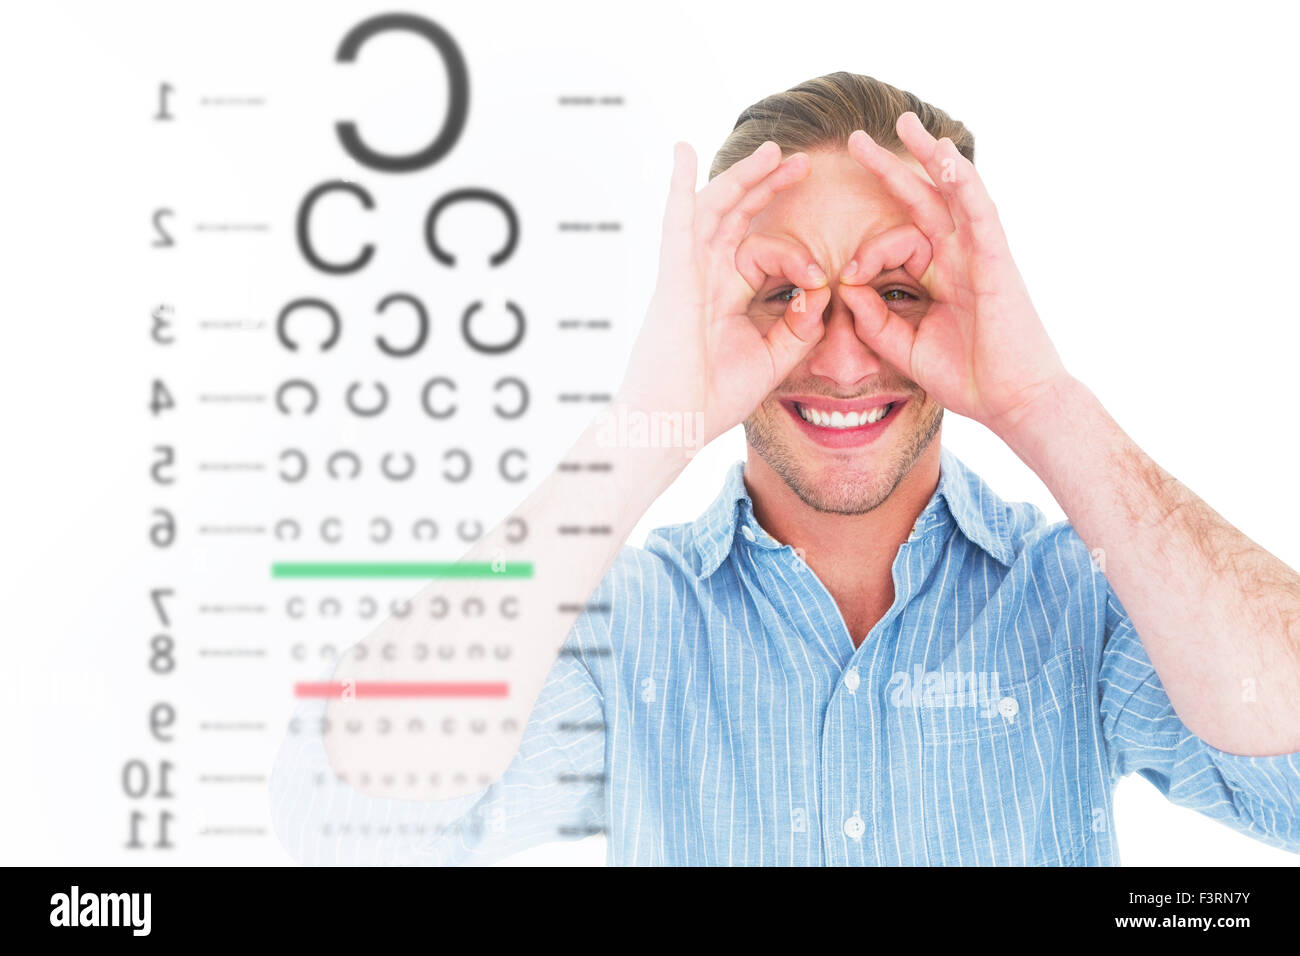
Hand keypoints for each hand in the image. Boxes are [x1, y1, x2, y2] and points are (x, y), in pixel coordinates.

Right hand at [615, 140, 832, 462]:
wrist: (670, 428)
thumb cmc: (709, 401)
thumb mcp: (771, 360)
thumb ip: (799, 327)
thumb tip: (822, 292)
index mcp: (722, 297)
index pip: (759, 253)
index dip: (795, 258)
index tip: (817, 280)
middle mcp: (701, 279)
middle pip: (734, 217)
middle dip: (767, 187)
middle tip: (801, 163)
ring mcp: (685, 276)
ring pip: (713, 210)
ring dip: (742, 177)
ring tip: (773, 150)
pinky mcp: (674, 281)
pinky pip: (677, 224)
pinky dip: (679, 186)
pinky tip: (682, 151)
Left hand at [835, 112, 1069, 437]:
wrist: (1015, 404)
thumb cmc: (970, 378)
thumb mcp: (906, 349)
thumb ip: (875, 320)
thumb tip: (846, 288)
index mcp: (940, 276)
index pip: (896, 242)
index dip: (865, 253)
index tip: (845, 277)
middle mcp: (960, 257)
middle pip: (924, 199)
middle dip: (892, 166)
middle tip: (857, 137)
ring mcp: (981, 256)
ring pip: (955, 193)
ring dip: (931, 157)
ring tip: (906, 124)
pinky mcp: (998, 264)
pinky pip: (981, 216)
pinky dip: (964, 184)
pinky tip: (946, 157)